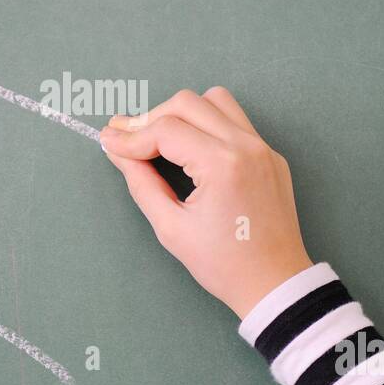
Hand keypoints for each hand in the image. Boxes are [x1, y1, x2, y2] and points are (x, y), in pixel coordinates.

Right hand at [100, 87, 312, 318]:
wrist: (275, 283)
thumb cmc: (224, 264)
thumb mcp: (171, 228)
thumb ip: (141, 182)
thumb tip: (117, 150)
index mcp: (223, 165)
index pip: (166, 130)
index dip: (131, 135)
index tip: (108, 141)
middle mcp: (246, 146)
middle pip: (187, 103)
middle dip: (152, 119)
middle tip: (128, 139)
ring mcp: (263, 148)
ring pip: (215, 100)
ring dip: (182, 113)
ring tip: (161, 140)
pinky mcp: (270, 155)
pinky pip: (235, 121)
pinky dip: (207, 124)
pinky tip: (192, 149)